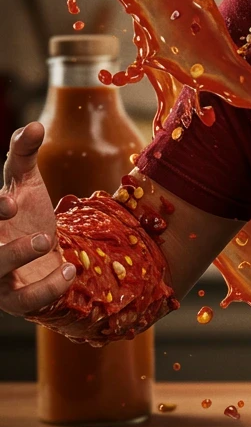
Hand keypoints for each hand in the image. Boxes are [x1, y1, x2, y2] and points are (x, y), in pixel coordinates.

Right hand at [0, 123, 75, 315]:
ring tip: (48, 240)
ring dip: (19, 257)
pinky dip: (46, 288)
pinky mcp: (17, 298)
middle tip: (31, 225)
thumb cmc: (26, 214)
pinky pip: (26, 301)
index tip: (11, 202)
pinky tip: (69, 271)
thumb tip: (33, 125)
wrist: (43, 252)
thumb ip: (23, 153)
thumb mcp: (25, 182)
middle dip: (5, 245)